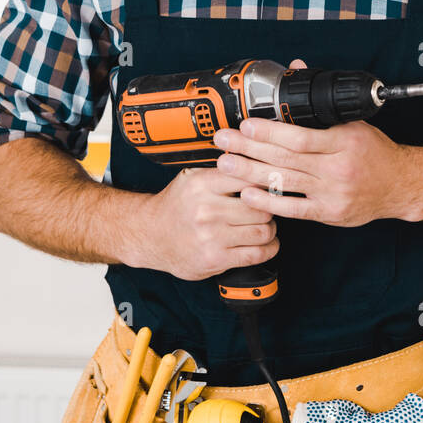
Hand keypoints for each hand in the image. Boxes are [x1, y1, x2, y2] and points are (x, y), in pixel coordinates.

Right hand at [132, 167, 277, 281]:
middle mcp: (207, 210)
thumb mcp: (192, 178)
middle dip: (269, 208)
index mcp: (202, 184)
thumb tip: (256, 163)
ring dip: (271, 229)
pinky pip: (256, 254)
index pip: (249, 178)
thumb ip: (221, 172)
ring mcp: (211, 237)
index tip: (273, 184)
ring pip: (263, 231)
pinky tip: (268, 244)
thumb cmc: (175, 205)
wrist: (150, 235)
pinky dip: (269, 249)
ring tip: (265, 225)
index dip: (266, 181)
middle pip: (261, 207)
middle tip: (268, 208)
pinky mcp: (215, 259)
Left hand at [212, 60, 416, 226]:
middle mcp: (338, 167)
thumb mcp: (352, 121)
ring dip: (251, 173)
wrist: (401, 185)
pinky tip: (248, 194)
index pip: (301, 136)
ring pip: (286, 182)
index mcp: (344, 140)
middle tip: (223, 142)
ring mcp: (333, 192)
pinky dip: (269, 202)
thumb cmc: (374, 152)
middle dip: (250, 149)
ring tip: (225, 165)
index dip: (270, 131)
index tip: (245, 125)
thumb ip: (319, 101)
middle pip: (287, 158)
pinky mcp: (329, 213)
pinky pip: (294, 208)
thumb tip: (296, 67)